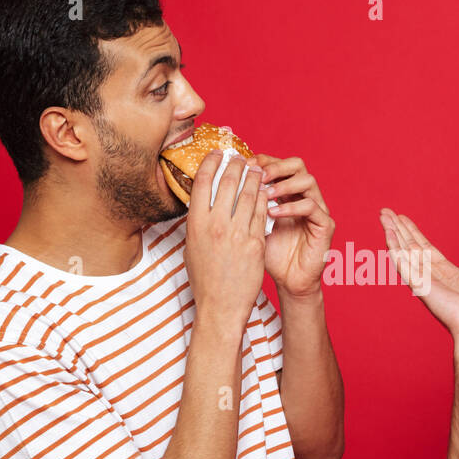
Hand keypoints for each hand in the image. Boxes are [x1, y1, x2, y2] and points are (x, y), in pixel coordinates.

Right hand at [184, 150, 268, 328]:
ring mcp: (237, 233)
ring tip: (257, 169)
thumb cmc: (205, 278)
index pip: (203, 181)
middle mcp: (216, 225)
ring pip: (249, 194)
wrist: (221, 305)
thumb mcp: (191, 246)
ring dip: (254, 177)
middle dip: (236, 164)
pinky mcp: (256, 242)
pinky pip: (262, 212)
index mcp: (196, 223)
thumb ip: (198, 222)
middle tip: (241, 157)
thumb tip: (202, 202)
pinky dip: (264, 198)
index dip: (212, 162)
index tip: (218, 154)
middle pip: (228, 182)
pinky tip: (266, 191)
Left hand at [247, 153, 334, 298]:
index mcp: (287, 193)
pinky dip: (291, 207)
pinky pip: (312, 207)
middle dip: (275, 166)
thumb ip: (243, 205)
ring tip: (264, 194)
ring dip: (284, 184)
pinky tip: (273, 213)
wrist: (288, 282)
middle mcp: (304, 196)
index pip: (278, 164)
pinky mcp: (325, 225)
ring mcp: (318, 209)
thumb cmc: (269, 255)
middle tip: (257, 174)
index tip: (243, 165)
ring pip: (308, 181)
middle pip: (297, 165)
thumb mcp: (251, 225)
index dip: (262, 161)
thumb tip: (218, 185)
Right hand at [379, 208, 458, 337]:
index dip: (414, 233)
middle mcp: (432, 277)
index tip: (403, 219)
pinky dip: (394, 247)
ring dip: (392, 232)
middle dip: (399, 229)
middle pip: (411, 247)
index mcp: (447, 274)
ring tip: (383, 215)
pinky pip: (404, 263)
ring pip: (404, 251)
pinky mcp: (420, 285)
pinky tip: (388, 233)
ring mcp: (424, 280)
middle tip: (386, 212)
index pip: (426, 249)